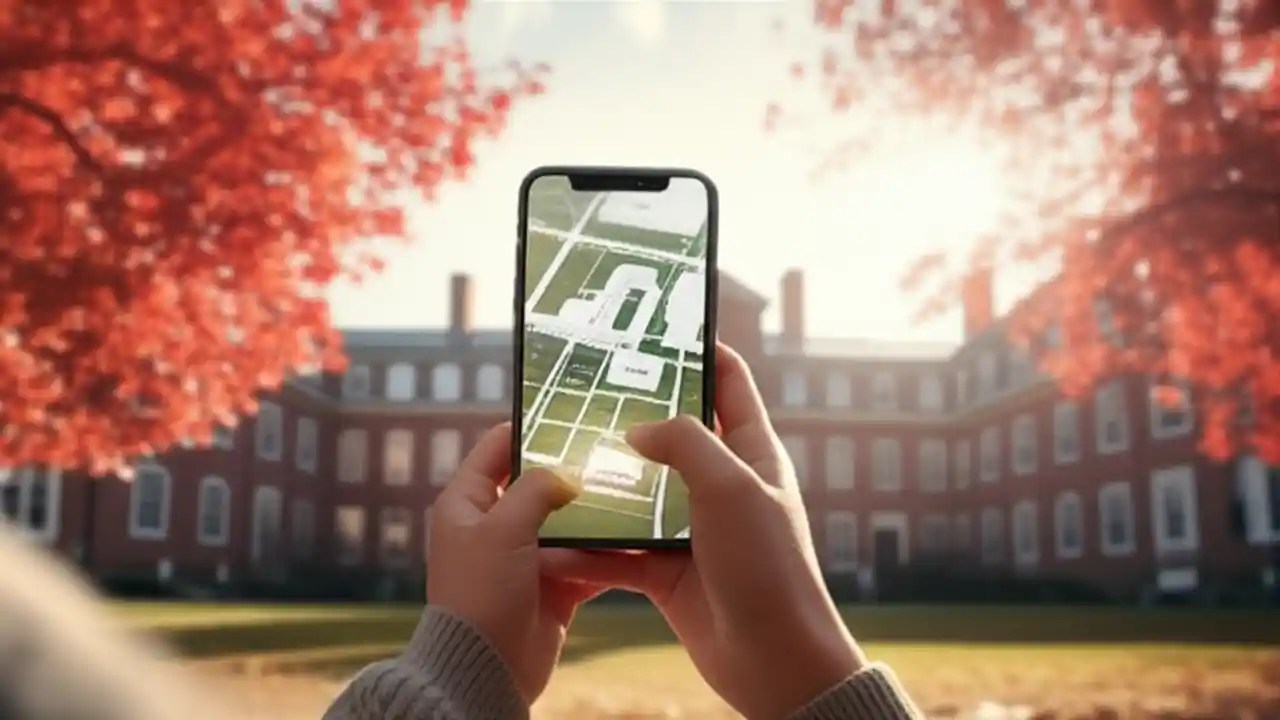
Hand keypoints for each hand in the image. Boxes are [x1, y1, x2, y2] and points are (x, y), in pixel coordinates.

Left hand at [427, 423, 602, 702]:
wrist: (486, 670)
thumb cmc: (480, 594)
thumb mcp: (503, 529)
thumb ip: (535, 490)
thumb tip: (565, 473)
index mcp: (467, 504)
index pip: (495, 449)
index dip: (526, 427)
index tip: (564, 411)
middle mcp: (494, 526)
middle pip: (538, 484)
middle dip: (572, 470)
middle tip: (609, 449)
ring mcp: (524, 557)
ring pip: (566, 522)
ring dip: (593, 512)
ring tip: (630, 488)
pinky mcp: (551, 587)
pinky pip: (584, 560)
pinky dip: (605, 553)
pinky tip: (634, 538)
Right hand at [544, 343, 864, 718]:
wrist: (774, 661)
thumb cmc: (767, 567)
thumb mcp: (730, 486)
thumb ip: (684, 442)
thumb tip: (638, 429)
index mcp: (751, 451)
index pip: (729, 381)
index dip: (698, 349)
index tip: (655, 327)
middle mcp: (722, 484)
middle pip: (671, 434)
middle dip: (627, 416)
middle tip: (580, 393)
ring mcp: (693, 529)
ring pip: (636, 495)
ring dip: (598, 487)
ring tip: (552, 467)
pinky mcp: (668, 572)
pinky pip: (619, 551)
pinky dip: (588, 550)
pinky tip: (552, 545)